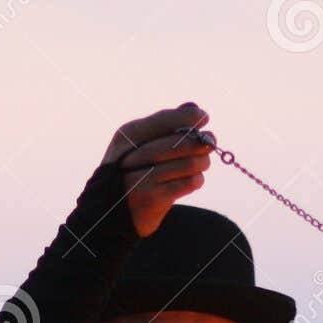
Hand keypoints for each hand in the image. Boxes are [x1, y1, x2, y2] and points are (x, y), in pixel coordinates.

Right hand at [101, 101, 215, 235]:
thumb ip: (165, 127)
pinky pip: (187, 184)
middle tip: (211, 142)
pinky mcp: (152, 198)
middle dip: (199, 142)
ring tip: (201, 164)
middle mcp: (131, 155)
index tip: (204, 117)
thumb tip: (193, 108)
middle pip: (178, 143)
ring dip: (201, 163)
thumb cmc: (133, 173)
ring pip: (187, 164)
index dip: (188, 118)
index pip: (163, 120)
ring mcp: (140, 178)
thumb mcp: (139, 145)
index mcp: (127, 136)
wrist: (111, 214)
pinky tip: (194, 179)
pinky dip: (196, 180)